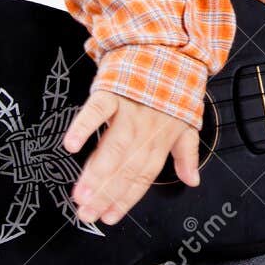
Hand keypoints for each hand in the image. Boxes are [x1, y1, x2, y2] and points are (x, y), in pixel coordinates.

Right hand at [61, 89, 200, 224]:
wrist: (171, 46)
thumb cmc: (176, 86)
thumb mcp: (187, 120)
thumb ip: (186, 153)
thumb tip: (192, 181)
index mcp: (163, 138)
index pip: (144, 176)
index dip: (127, 199)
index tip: (108, 218)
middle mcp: (146, 128)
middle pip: (125, 166)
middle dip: (106, 194)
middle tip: (87, 215)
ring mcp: (130, 109)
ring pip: (112, 146)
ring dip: (96, 172)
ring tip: (80, 195)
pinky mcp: (113, 89)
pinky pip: (97, 110)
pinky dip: (85, 126)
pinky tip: (71, 146)